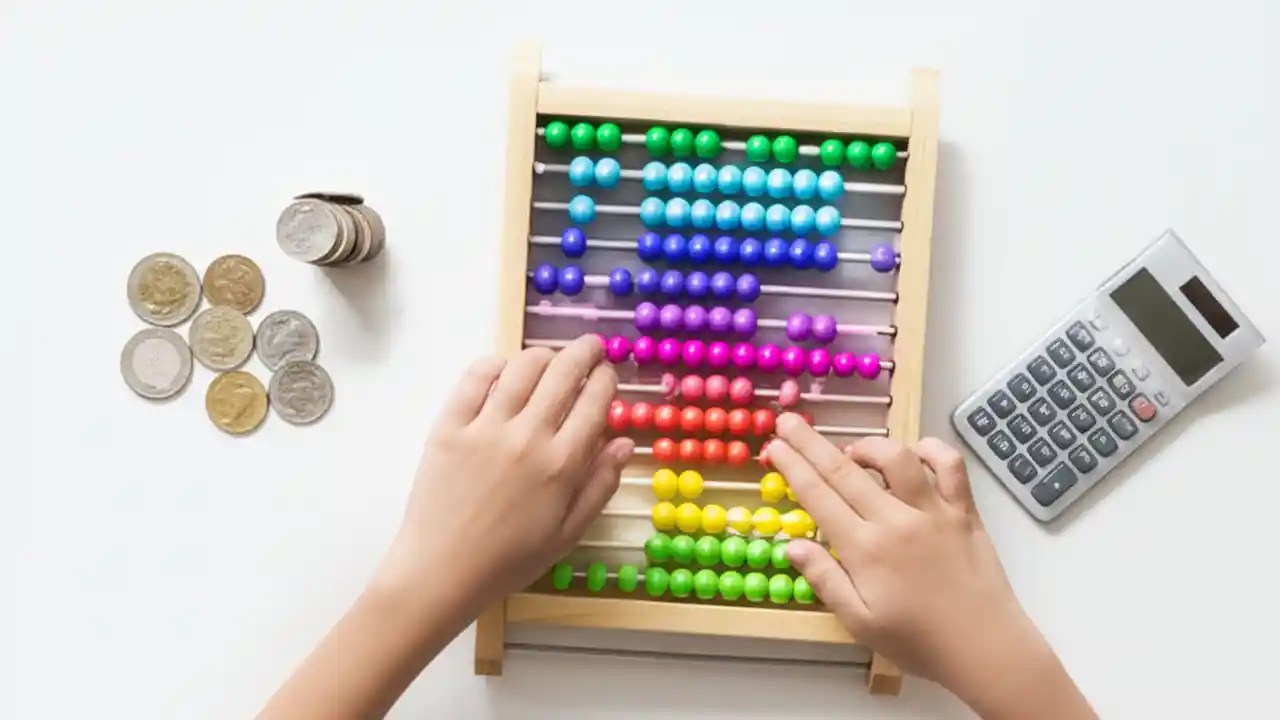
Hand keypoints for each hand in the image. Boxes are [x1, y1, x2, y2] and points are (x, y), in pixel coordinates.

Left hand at [378, 335, 632, 609]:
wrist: (441, 572)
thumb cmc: (509, 560)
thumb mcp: (567, 534)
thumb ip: (598, 486)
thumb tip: (623, 443)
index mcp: (561, 465)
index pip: (594, 402)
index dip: (606, 379)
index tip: (607, 375)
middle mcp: (527, 437)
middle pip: (564, 373)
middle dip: (584, 352)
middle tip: (589, 348)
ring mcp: (485, 428)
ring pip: (522, 367)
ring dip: (543, 354)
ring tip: (550, 357)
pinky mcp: (449, 426)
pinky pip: (474, 379)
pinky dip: (493, 364)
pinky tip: (503, 367)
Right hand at [770, 415, 1093, 719]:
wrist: (985, 649)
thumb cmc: (919, 642)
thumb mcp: (860, 623)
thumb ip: (825, 580)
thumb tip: (793, 546)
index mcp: (864, 549)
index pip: (818, 495)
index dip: (792, 466)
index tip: (774, 446)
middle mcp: (895, 520)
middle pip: (844, 469)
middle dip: (811, 442)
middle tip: (790, 422)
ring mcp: (933, 511)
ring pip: (896, 457)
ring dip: (868, 446)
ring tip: (853, 452)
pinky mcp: (964, 511)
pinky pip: (949, 465)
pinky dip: (931, 450)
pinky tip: (914, 454)